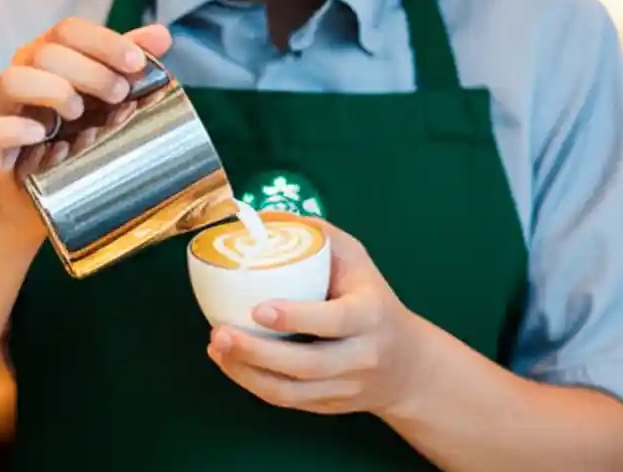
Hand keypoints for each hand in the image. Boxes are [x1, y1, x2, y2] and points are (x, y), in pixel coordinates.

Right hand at [0, 18, 171, 244]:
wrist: (46, 202)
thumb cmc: (79, 141)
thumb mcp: (108, 102)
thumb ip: (128, 67)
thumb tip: (162, 36)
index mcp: (49, 57)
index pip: (69, 30)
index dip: (104, 42)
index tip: (136, 63)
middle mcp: (20, 75)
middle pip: (46, 52)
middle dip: (89, 71)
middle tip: (120, 95)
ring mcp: (0, 110)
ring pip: (11, 81)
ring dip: (52, 91)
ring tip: (80, 113)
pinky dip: (13, 129)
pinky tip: (41, 135)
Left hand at [207, 221, 427, 415]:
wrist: (406, 364)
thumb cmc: (371, 299)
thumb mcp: (356, 260)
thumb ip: (316, 235)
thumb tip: (264, 217)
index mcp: (370, 315)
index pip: (334, 320)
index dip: (296, 318)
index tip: (258, 309)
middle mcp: (361, 356)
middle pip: (308, 364)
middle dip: (257, 352)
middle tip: (219, 332)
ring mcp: (345, 387)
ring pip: (291, 391)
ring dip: (246, 372)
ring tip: (216, 347)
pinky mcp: (328, 405)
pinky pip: (286, 400)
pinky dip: (252, 383)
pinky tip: (228, 362)